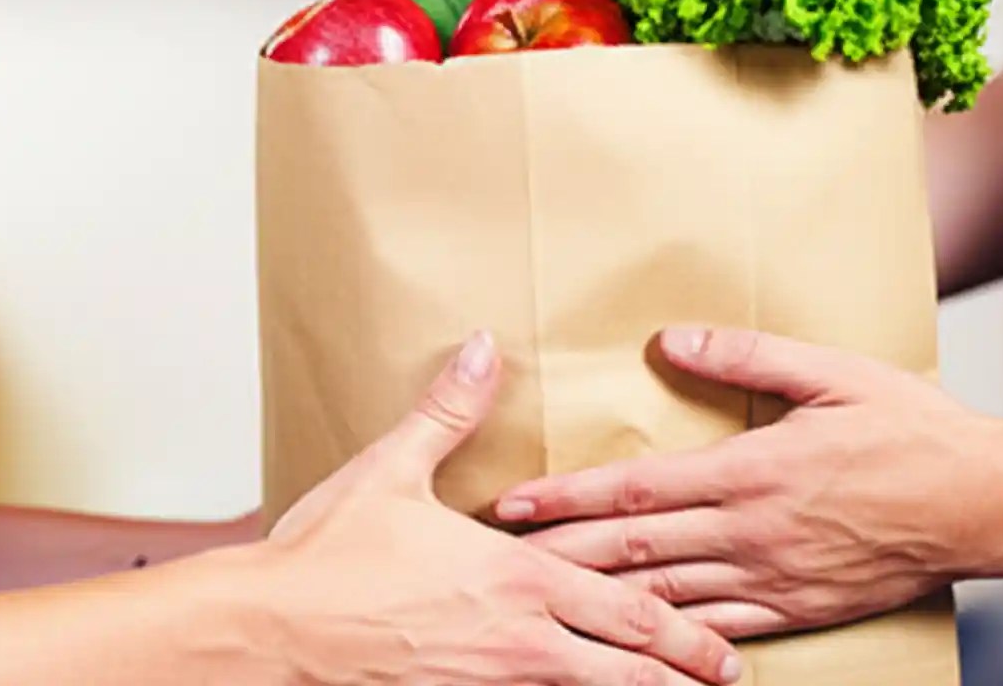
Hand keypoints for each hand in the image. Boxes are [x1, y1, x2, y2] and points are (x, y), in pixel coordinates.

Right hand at [264, 331, 741, 684]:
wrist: (273, 632)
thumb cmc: (327, 557)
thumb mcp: (390, 471)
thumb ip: (449, 411)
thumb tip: (484, 350)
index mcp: (515, 575)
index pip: (626, 606)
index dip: (683, 629)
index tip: (723, 642)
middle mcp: (517, 637)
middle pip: (626, 665)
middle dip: (684, 674)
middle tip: (730, 680)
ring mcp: (489, 681)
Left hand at [496, 326, 1002, 638]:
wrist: (980, 502)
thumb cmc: (910, 433)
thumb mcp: (831, 375)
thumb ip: (747, 358)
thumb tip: (675, 341)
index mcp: (745, 472)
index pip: (632, 489)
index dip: (566, 497)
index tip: (515, 503)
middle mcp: (746, 531)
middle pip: (631, 549)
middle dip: (558, 554)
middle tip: (499, 561)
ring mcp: (770, 577)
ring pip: (663, 595)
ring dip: (597, 598)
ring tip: (545, 601)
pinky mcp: (797, 608)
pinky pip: (720, 629)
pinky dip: (671, 639)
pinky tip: (634, 645)